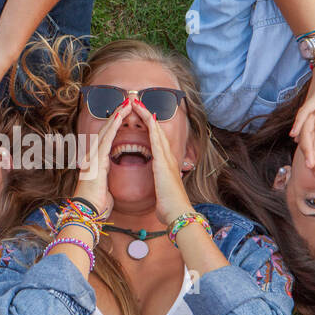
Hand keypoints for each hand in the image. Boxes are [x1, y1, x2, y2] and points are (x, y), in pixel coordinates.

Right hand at [74, 98, 132, 216]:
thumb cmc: (96, 205)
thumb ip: (105, 184)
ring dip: (116, 117)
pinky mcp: (96, 159)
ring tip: (126, 104)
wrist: (88, 212)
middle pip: (105, 131)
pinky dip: (113, 127)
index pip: (107, 140)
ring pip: (105, 131)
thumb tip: (106, 186)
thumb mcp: (104, 191)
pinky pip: (106, 139)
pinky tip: (120, 116)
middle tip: (126, 103)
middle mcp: (93, 157)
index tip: (124, 115)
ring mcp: (93, 157)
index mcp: (96, 163)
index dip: (115, 126)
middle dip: (116, 116)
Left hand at [132, 99, 194, 225]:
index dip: (148, 127)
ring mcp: (167, 158)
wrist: (178, 213)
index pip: (155, 140)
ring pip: (156, 131)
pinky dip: (153, 128)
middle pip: (156, 131)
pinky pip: (157, 141)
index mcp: (165, 164)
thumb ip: (161, 183)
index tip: (139, 116)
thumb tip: (161, 185)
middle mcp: (168, 158)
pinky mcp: (164, 162)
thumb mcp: (163, 190)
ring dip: (147, 116)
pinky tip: (148, 118)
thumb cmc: (169, 205)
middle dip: (147, 115)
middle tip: (136, 101)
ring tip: (137, 103)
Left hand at [289, 50, 314, 176]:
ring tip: (310, 164)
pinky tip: (295, 135)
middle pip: (308, 142)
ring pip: (305, 131)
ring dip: (306, 148)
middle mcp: (312, 116)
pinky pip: (305, 112)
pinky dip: (299, 123)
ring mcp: (312, 107)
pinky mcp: (314, 97)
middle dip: (312, 159)